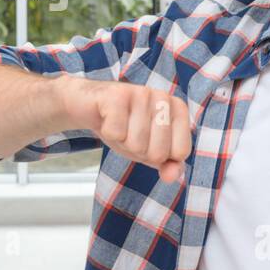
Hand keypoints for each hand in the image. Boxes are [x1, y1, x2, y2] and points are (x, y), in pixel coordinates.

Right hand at [58, 79, 191, 182]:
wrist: (88, 105)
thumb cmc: (123, 127)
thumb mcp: (149, 149)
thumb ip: (168, 164)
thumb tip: (172, 176)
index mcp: (178, 109)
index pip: (180, 153)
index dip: (158, 156)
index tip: (147, 140)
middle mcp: (164, 98)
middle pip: (158, 153)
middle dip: (138, 151)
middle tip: (128, 133)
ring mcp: (141, 93)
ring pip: (136, 144)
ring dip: (121, 142)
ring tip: (117, 126)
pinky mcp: (117, 94)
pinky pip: (115, 133)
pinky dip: (107, 132)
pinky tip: (106, 119)